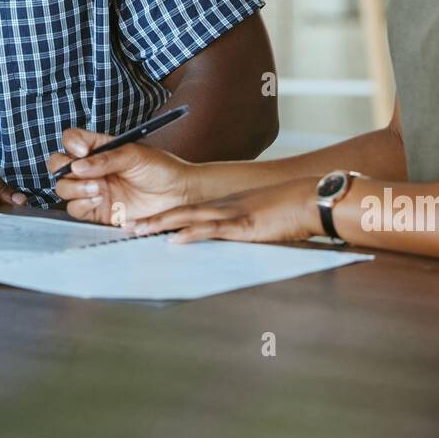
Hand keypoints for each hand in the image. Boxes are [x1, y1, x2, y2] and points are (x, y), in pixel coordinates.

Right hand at [46, 127, 195, 225]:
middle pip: (59, 165)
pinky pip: (75, 209)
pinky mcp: (97, 210)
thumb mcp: (134, 155)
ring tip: (97, 189)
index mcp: (99, 148)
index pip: (72, 140)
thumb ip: (106, 159)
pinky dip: (80, 204)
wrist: (177, 192)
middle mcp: (91, 168)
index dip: (70, 143)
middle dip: (62, 169)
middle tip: (81, 172)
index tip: (81, 151)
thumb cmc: (159, 168)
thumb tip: (78, 165)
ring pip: (63, 188)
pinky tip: (98, 199)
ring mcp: (93, 189)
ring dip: (74, 188)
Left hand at [130, 176, 321, 243]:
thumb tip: (237, 237)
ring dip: (160, 225)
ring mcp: (232, 215)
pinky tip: (174, 238)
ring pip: (187, 218)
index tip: (142, 222)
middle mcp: (224, 207)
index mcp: (228, 206)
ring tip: (135, 230)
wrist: (313, 199)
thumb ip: (246, 226)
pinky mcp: (244, 226)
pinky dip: (190, 233)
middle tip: (125, 225)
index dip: (163, 216)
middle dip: (151, 220)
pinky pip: (212, 229)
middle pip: (179, 212)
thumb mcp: (263, 216)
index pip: (189, 210)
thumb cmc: (294, 209)